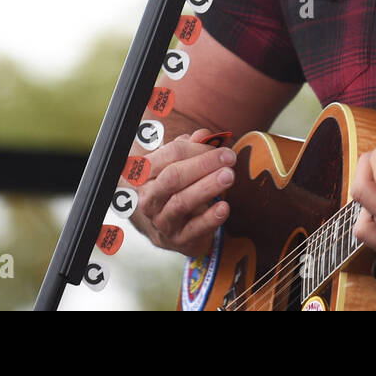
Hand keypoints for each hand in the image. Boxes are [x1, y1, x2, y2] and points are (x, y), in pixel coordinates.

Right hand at [128, 128, 235, 257]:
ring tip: (228, 176)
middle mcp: (149, 198)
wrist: (175, 228)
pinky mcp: (178, 240)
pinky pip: (194, 229)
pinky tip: (224, 207)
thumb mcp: (182, 165)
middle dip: (203, 165)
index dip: (197, 149)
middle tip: (229, 158)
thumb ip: (192, 148)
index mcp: (146, 175)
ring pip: (181, 202)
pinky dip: (210, 218)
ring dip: (207, 187)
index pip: (169, 154)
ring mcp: (162, 221)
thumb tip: (202, 135)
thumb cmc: (179, 188)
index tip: (221, 148)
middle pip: (173, 177)